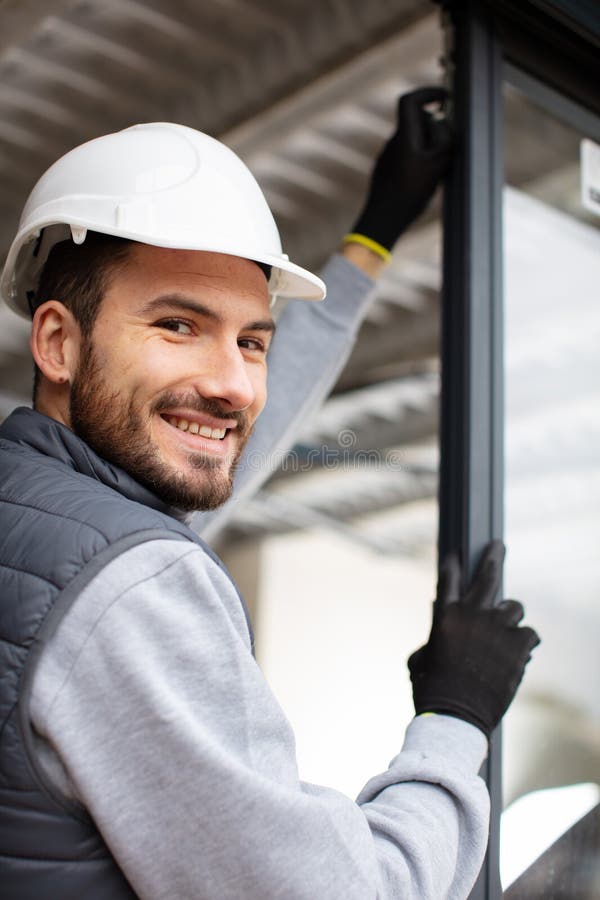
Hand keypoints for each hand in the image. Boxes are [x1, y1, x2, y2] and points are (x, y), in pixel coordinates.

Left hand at [350, 86, 452, 251]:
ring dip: (427, 145)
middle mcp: (392, 142)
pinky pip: (406, 156)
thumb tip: (442, 122)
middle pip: (415, 120)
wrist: (382, 221)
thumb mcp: (438, 164)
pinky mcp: (386, 170)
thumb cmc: (410, 194)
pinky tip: (424, 182)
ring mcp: (387, 156)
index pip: (410, 100)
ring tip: (436, 169)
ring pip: (412, 139)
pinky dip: (418, 160)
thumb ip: (445, 138)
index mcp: (404, 136)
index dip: (427, 93)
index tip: (444, 98)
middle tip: (447, 144)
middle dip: (434, 126)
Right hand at [408, 540, 539, 737]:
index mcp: (444, 616)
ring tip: (505, 636)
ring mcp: (496, 626)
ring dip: (510, 619)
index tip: (456, 554)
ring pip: (514, 608)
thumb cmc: (432, 691)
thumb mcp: (420, 659)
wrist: (455, 715)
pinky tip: (519, 656)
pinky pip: (529, 633)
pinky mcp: (517, 643)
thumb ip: (430, 637)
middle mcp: (471, 614)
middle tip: (498, 546)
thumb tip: (435, 618)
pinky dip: (525, 644)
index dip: (451, 565)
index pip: (447, 579)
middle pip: (487, 576)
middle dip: (493, 557)